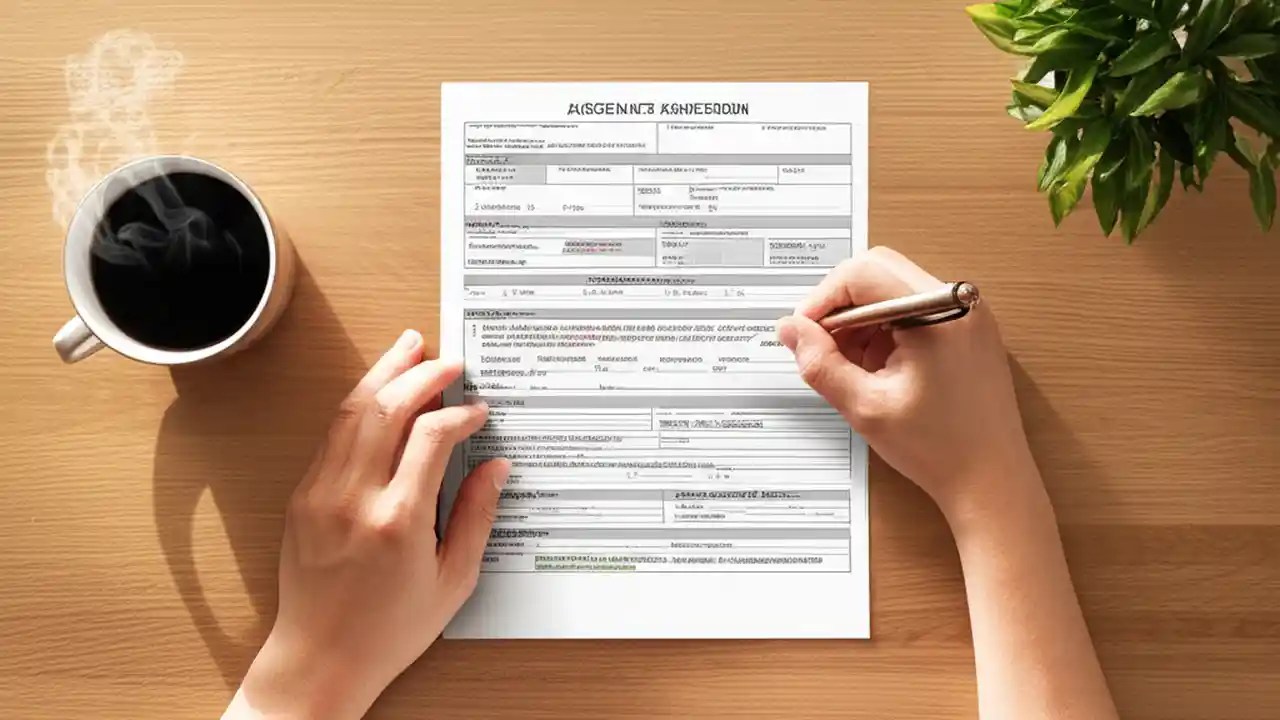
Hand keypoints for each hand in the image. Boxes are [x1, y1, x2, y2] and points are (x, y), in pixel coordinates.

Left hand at [223, 330, 507, 719]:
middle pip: (387, 409)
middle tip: (448, 360)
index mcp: (398, 521)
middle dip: (422, 375)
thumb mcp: (453, 580)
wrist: (321, 657)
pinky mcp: (303, 496)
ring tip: (408, 348)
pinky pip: (331, 435)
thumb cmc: (389, 630)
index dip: (459, 414)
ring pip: (351, 411)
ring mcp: (321, 494)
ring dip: (384, 374)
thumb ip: (476, 516)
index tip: (477, 412)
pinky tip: (377, 390)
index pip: (431, 437)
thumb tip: (496, 467)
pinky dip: (357, 404)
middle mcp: (354, 499)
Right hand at [776, 247, 1036, 519]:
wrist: (992, 481)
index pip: (862, 274)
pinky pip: (914, 309)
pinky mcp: (968, 330)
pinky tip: (880, 370)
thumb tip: (791, 330)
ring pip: (893, 288)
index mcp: (937, 314)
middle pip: (878, 271)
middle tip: (824, 347)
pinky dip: (886, 329)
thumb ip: (820, 363)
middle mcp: (958, 303)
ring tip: (856, 368)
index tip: (804, 332)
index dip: (822, 299)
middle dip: (841, 306)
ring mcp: (968, 314)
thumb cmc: (941, 449)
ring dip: (862, 319)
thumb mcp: (865, 407)